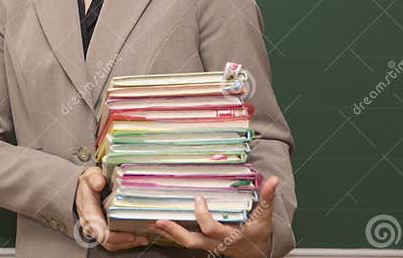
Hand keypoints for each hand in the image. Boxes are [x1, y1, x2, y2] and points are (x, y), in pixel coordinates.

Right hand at [74, 166, 151, 250]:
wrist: (85, 188)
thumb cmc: (89, 183)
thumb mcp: (90, 175)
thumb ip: (94, 178)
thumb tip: (99, 183)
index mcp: (87, 210)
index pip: (99, 229)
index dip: (114, 235)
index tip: (130, 233)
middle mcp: (90, 223)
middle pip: (107, 240)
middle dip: (125, 241)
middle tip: (142, 237)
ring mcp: (96, 229)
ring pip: (111, 244)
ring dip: (128, 243)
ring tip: (143, 238)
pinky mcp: (102, 231)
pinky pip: (113, 242)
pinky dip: (126, 242)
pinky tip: (138, 238)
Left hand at [152, 176, 278, 257]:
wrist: (256, 253)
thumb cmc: (259, 235)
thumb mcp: (264, 218)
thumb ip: (267, 198)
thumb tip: (275, 180)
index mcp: (229, 235)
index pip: (211, 227)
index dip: (202, 215)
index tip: (198, 199)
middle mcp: (215, 242)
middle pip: (191, 241)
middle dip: (174, 231)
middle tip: (160, 219)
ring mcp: (208, 244)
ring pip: (185, 241)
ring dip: (169, 231)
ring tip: (154, 220)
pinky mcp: (203, 241)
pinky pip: (185, 239)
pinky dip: (173, 232)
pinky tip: (162, 223)